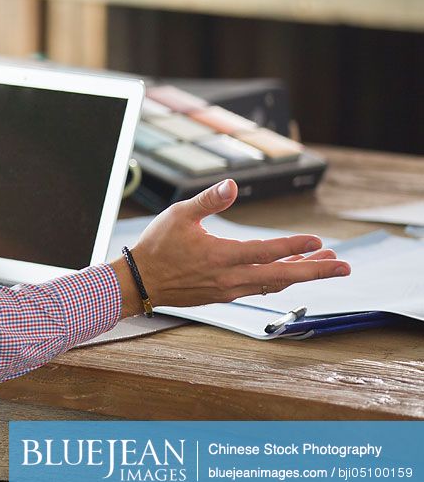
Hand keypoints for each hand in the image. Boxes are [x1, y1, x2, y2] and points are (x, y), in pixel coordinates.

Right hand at [113, 179, 349, 315]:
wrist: (138, 283)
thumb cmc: (156, 246)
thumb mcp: (179, 215)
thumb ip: (209, 200)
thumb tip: (232, 185)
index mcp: (219, 256)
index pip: (266, 252)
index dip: (294, 247)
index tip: (318, 241)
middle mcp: (229, 278)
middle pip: (282, 276)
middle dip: (316, 271)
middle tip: (344, 266)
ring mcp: (228, 290)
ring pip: (274, 284)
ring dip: (302, 274)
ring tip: (325, 265)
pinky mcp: (224, 296)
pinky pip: (261, 288)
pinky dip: (281, 280)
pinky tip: (290, 273)